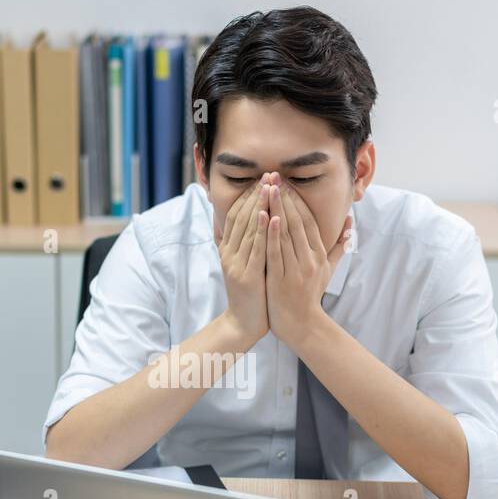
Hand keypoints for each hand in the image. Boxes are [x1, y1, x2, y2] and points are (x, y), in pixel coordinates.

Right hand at [217, 173, 272, 345]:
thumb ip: (240, 244)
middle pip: (241, 217)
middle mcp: (229, 253)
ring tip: (269, 186)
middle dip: (255, 195)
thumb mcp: (241, 264)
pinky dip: (260, 231)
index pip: (236, 215)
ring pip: (247, 229)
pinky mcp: (246, 276)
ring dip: (258, 206)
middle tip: (268, 174)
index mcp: (228, 249)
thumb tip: (240, 222)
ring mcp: (236, 265)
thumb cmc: (250, 293)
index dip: (248, 195)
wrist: (244, 323)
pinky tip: (267, 215)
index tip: (262, 178)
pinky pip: (255, 250)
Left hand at [265, 176, 352, 348]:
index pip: (309, 221)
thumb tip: (349, 224)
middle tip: (273, 177)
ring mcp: (295, 269)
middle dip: (284, 197)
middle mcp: (309, 259)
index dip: (297, 201)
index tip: (286, 183)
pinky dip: (272, 234)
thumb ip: (339, 246)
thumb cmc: (311, 296)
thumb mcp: (329, 270)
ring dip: (275, 209)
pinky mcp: (281, 279)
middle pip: (296, 222)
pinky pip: (275, 252)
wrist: (302, 325)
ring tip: (266, 188)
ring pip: (285, 234)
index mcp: (319, 255)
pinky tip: (267, 217)